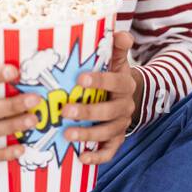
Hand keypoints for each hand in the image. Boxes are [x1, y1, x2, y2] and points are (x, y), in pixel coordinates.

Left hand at [61, 30, 141, 165]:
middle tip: (65, 110)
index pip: (115, 82)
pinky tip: (80, 158)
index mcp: (125, 84)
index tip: (80, 79)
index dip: (99, 81)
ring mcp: (121, 125)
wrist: (126, 96)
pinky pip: (109, 152)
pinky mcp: (116, 140)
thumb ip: (117, 47)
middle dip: (87, 112)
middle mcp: (125, 106)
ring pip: (107, 133)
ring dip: (87, 135)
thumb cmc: (112, 75)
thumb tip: (123, 33)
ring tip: (66, 134)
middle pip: (109, 111)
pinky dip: (97, 157)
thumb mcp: (116, 60)